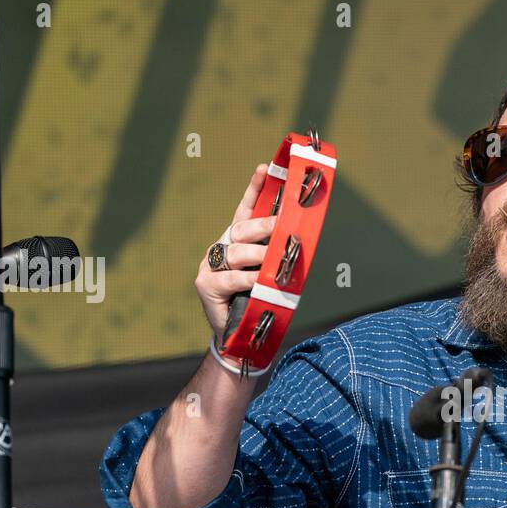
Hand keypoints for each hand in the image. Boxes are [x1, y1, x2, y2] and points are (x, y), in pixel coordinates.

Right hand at [195, 163, 275, 339]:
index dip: (254, 189)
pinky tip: (256, 281)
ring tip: (272, 259)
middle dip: (263, 225)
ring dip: (258, 255)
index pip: (246, 210)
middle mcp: (222, 249)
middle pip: (241, 229)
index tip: (264, 168)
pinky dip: (246, 279)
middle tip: (282, 224)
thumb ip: (279, 257)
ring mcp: (210, 266)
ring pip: (236, 252)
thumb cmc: (260, 303)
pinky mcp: (206, 285)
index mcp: (238, 242)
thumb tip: (300, 239)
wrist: (240, 339)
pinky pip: (230, 277)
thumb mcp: (272, 275)